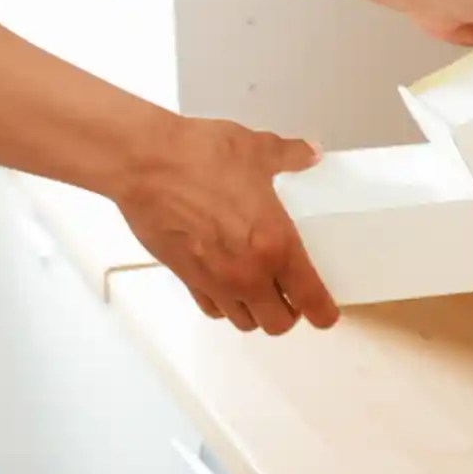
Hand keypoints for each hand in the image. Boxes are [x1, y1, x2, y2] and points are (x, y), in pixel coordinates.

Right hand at [115, 117, 339, 334]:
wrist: (145, 163)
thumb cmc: (200, 156)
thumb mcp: (257, 149)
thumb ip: (290, 156)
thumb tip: (310, 153)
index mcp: (276, 245)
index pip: (311, 299)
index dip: (324, 313)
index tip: (327, 313)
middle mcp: (248, 273)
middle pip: (279, 324)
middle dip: (290, 313)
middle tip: (292, 294)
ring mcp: (216, 281)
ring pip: (245, 322)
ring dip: (257, 311)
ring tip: (261, 290)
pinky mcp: (187, 278)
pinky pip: (213, 309)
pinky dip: (225, 305)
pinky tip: (227, 283)